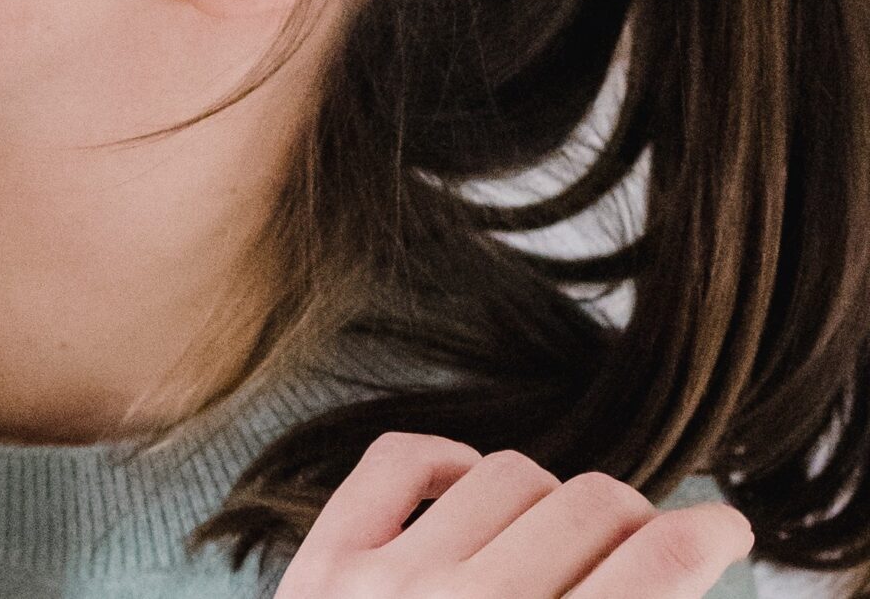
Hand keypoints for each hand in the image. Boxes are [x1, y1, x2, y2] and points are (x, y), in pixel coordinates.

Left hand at [274, 432, 753, 597]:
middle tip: (637, 548)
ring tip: (551, 541)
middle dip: (633, 521)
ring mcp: (387, 586)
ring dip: (545, 502)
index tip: (722, 529)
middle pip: (592, 505)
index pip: (659, 564)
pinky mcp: (324, 566)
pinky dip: (445, 461)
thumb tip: (672, 573)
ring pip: (507, 475)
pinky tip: (469, 495)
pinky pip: (399, 460)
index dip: (710, 537)